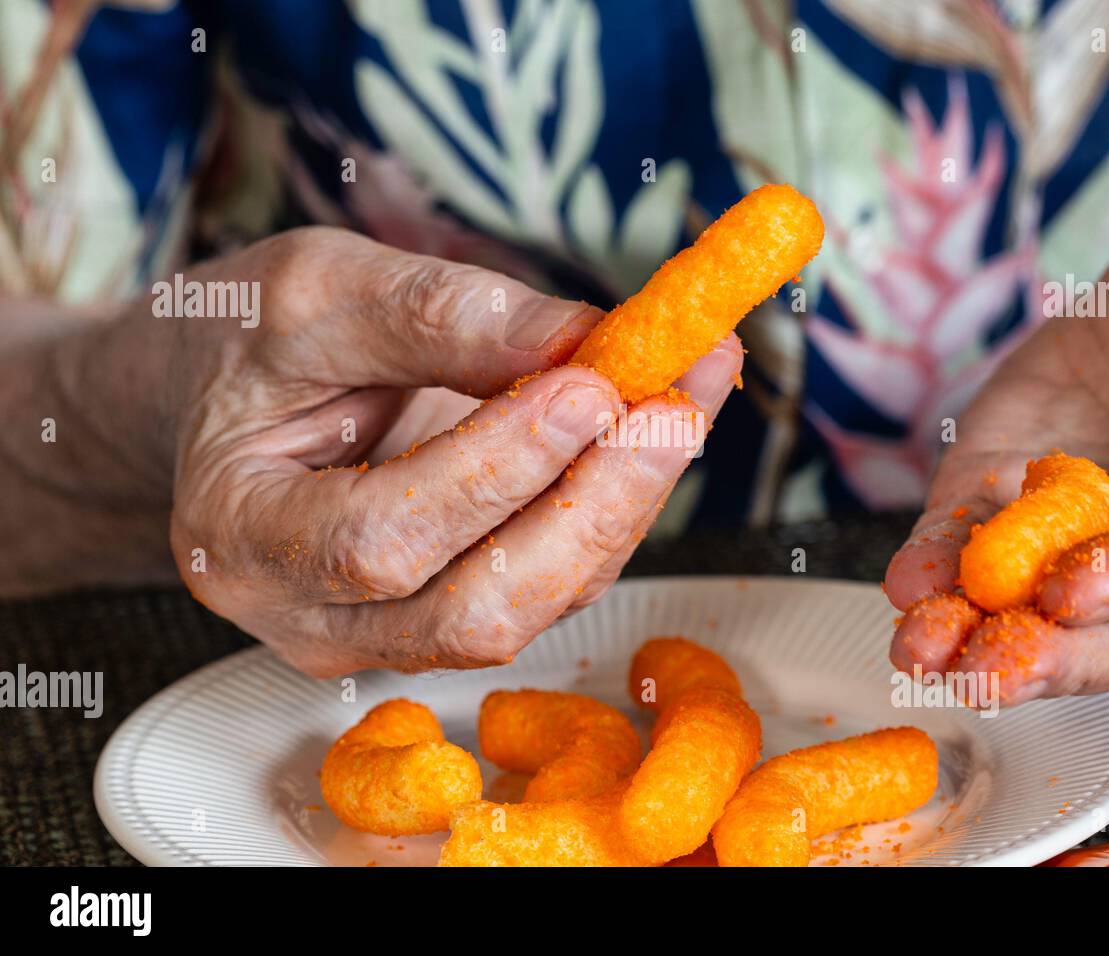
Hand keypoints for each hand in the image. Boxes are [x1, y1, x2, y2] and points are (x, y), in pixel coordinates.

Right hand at [74, 227, 736, 675]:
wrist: (223, 402)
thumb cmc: (247, 343)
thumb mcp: (313, 295)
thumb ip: (434, 318)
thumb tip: (579, 339)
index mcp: (240, 538)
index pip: (380, 538)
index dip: (497, 469)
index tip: (589, 384)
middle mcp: (309, 618)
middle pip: (471, 612)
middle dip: (590, 508)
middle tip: (676, 407)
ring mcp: (381, 638)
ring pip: (529, 610)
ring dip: (624, 508)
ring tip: (688, 398)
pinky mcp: (444, 622)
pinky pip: (548, 588)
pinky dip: (615, 509)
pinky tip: (660, 428)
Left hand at [884, 73, 1108, 705]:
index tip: (1084, 584)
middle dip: (1060, 652)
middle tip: (991, 666)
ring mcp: (1089, 515)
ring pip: (1040, 608)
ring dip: (979, 633)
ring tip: (920, 645)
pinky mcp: (1014, 485)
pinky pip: (973, 541)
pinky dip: (937, 564)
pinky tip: (903, 582)